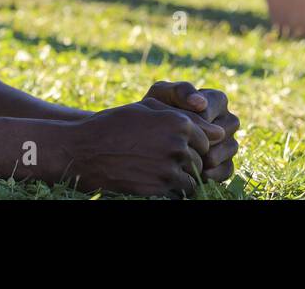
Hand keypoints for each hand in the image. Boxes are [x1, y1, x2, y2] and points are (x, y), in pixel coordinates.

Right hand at [65, 102, 210, 196]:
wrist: (85, 150)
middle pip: (200, 161)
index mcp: (178, 122)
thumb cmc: (116, 123)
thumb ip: (185, 116)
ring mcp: (168, 170)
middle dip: (189, 162)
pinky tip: (155, 181)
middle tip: (165, 159)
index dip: (194, 144)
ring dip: (182, 178)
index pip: (207, 139)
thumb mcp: (149, 109)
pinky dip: (172, 191)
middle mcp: (177, 145)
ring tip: (160, 171)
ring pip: (193, 180)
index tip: (177, 145)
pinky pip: (178, 194)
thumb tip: (219, 132)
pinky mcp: (157, 189)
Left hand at [143, 81, 239, 181]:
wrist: (147, 137)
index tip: (178, 124)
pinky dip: (215, 173)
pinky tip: (198, 173)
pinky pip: (228, 168)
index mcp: (216, 100)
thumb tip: (201, 103)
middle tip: (185, 145)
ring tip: (191, 160)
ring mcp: (228, 142)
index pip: (213, 107)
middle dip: (204, 138)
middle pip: (226, 128)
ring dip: (211, 156)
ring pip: (230, 148)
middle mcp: (226, 120)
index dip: (194, 117)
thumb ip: (181, 91)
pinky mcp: (225, 163)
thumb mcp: (162, 94)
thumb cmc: (156, 112)